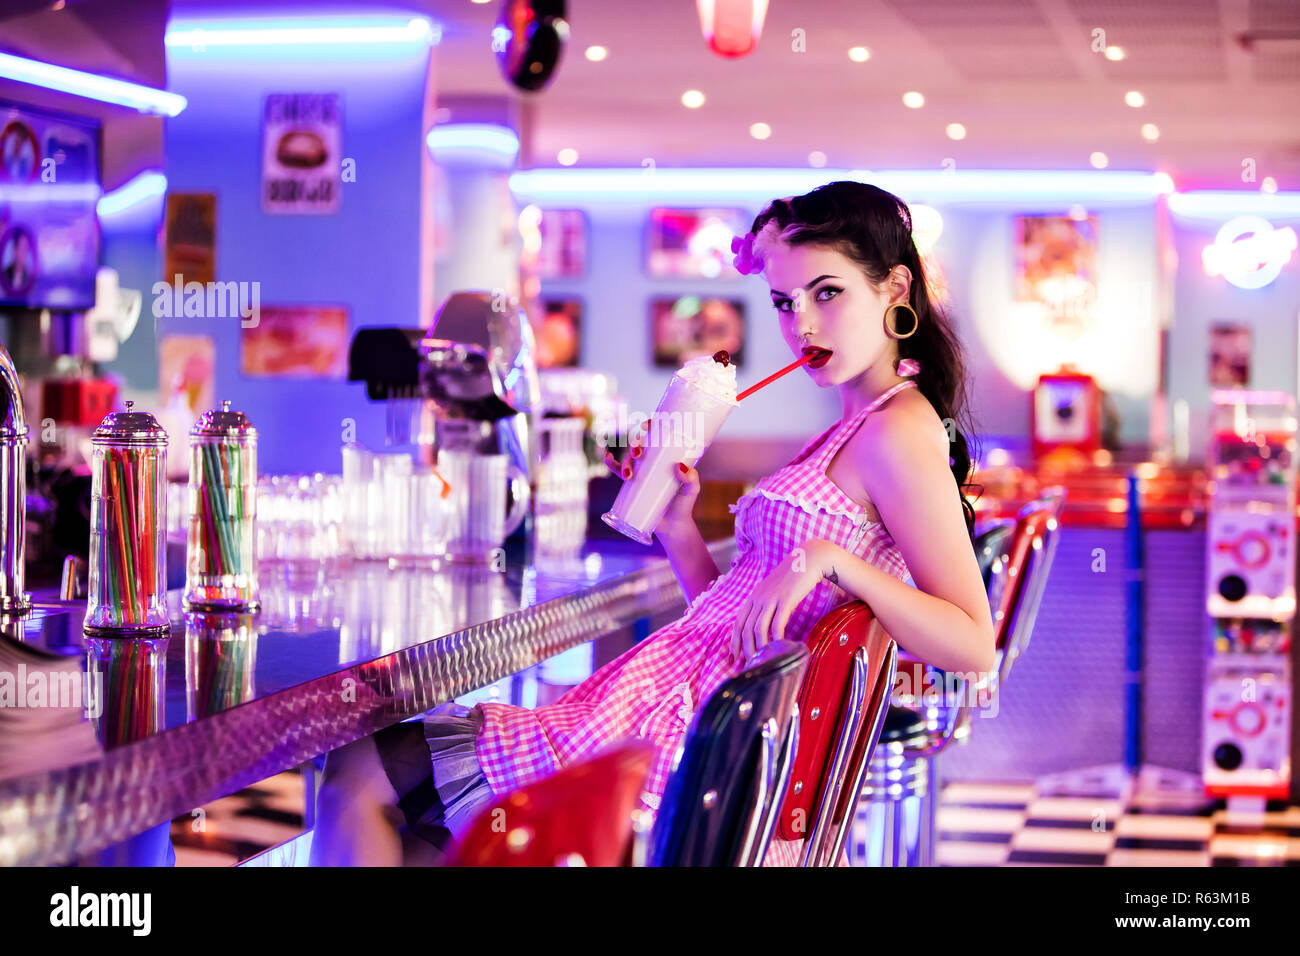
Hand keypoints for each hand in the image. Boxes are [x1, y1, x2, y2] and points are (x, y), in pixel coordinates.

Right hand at [603, 419, 701, 533]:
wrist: (672, 527)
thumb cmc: (684, 505)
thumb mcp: (692, 491)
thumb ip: (691, 480)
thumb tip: (679, 467)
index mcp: (669, 457)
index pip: (659, 435)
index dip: (651, 425)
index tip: (646, 426)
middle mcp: (654, 461)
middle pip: (641, 444)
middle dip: (635, 444)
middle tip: (638, 454)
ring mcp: (643, 472)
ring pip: (629, 458)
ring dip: (624, 460)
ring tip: (628, 475)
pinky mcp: (633, 484)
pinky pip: (619, 471)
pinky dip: (612, 463)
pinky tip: (608, 458)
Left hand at [730, 539, 837, 662]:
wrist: (809, 559)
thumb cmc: (793, 577)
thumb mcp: (774, 590)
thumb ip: (766, 605)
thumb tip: (764, 627)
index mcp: (754, 596)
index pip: (738, 623)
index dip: (734, 642)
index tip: (733, 658)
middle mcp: (758, 598)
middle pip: (745, 629)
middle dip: (745, 650)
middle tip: (748, 666)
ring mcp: (771, 598)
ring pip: (758, 629)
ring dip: (759, 648)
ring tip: (762, 662)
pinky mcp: (786, 600)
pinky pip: (777, 623)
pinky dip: (776, 638)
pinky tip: (779, 648)